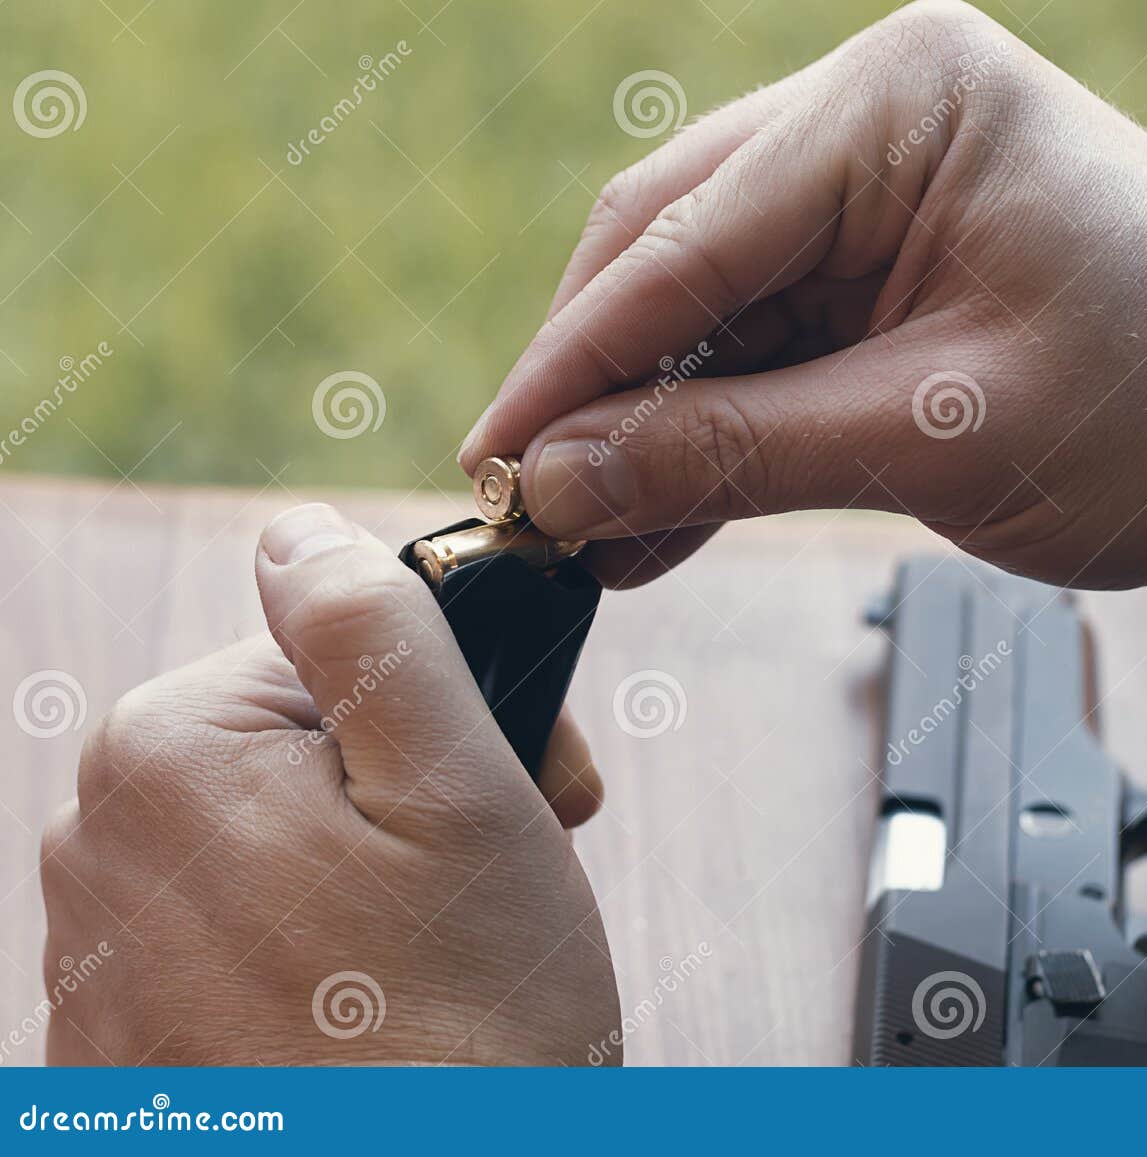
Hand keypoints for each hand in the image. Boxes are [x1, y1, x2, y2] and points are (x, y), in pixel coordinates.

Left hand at [39, 503, 619, 1064]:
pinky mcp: (119, 1057)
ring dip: (369, 879)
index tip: (530, 791)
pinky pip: (233, 945)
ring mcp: (96, 964)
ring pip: (271, 847)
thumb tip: (294, 532)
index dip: (447, 711)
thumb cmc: (468, 1030)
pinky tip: (377, 1022)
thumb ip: (372, 629)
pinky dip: (315, 962)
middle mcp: (95, 852)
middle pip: (294, 752)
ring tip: (442, 964)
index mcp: (167, 755)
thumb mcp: (462, 789)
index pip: (326, 657)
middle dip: (409, 795)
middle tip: (495, 881)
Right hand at [458, 0, 1146, 590]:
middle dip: (596, 383)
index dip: (574, 365)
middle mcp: (872, 111)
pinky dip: (713, 422)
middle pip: (669, 247)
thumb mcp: (938, 437)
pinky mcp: (878, 251)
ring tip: (591, 535)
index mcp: (900, 102)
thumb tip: (564, 486)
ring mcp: (873, 178)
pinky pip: (760, 336)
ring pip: (701, 300)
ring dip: (646, 416)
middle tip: (532, 505)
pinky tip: (659, 512)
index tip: (496, 466)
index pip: (686, 239)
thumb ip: (734, 455)